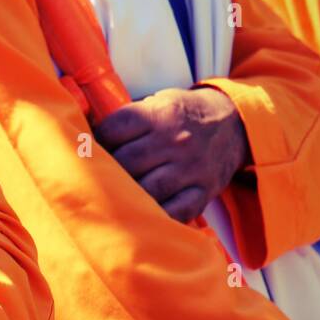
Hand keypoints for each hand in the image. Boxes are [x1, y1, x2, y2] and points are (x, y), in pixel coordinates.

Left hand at [95, 86, 249, 222]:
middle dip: (108, 172)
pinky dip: (157, 217)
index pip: (114, 130)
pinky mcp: (204, 191)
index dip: (96, 142)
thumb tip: (86, 139)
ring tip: (116, 197)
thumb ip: (128, 119)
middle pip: (127, 162)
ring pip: (148, 190)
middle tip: (99, 179)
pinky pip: (177, 211)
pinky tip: (143, 216)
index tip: (90, 151)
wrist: (233, 124)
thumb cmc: (182, 116)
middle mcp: (176, 141)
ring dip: (128, 196)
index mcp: (161, 114)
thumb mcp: (159, 103)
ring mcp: (192, 168)